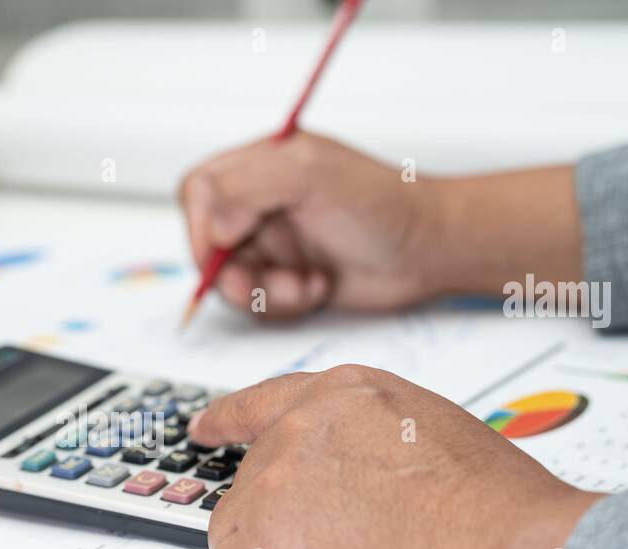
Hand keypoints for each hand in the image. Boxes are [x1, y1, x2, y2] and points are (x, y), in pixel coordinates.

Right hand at [177, 132, 583, 319]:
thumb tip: (207, 225)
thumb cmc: (384, 204)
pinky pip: (258, 303)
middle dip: (232, 270)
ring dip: (263, 292)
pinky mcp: (287, 279)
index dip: (198, 223)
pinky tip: (317, 288)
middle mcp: (261, 204)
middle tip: (257, 282)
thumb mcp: (311, 176)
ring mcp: (274, 243)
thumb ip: (248, 188)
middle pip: (206, 242)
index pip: (199, 190)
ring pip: (230, 279)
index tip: (218, 248)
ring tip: (302, 286)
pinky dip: (283, 304)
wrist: (429, 250)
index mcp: (261, 165)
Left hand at [188, 366, 602, 548]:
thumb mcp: (427, 427)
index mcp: (339, 397)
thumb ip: (366, 436)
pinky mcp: (260, 546)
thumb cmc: (491, 506)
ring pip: (234, 533)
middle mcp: (296, 431)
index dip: (230, 421)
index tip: (207, 429)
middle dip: (279, 521)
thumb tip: (350, 470)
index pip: (262, 403)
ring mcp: (272, 487)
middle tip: (338, 548)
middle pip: (249, 485)